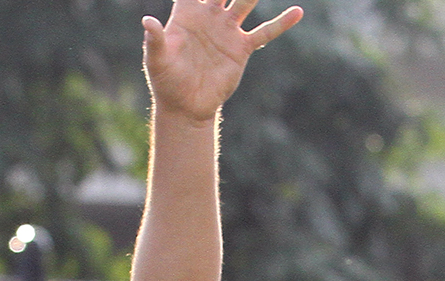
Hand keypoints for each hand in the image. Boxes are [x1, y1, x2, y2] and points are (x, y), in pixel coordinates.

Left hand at [144, 0, 302, 122]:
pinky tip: (297, 12)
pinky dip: (281, 23)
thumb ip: (154, 39)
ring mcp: (228, 30)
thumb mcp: (156, 60)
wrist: (186, 105)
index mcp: (187, 12)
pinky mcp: (242, 48)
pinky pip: (265, 32)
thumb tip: (147, 21)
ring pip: (246, 1)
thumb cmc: (166, 80)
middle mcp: (210, 15)